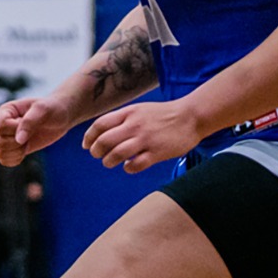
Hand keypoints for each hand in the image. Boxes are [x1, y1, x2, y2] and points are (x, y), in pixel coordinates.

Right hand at [0, 96, 74, 165]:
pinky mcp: (11, 148)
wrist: (60, 117)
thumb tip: (18, 140)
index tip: (30, 124)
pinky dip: (15, 159)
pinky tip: (25, 150)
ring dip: (17, 152)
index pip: (0, 126)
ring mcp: (5, 137)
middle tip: (31, 134)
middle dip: (18, 143)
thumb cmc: (52, 108)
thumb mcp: (43, 110)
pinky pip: (5, 160)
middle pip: (0, 142)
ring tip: (28, 143)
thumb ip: (29, 122)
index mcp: (6, 110)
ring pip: (0, 153)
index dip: (15, 130)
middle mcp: (2, 124)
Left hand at [81, 100, 204, 173]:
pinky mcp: (157, 152)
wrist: (191, 116)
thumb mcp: (139, 109)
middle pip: (104, 141)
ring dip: (109, 161)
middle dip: (96, 151)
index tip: (87, 145)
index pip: (100, 125)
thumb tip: (101, 133)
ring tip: (110, 162)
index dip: (89, 137)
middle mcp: (135, 125)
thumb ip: (121, 119)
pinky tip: (128, 166)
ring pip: (117, 154)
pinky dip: (128, 168)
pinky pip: (136, 165)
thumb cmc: (163, 114)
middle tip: (97, 155)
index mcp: (129, 113)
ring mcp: (146, 139)